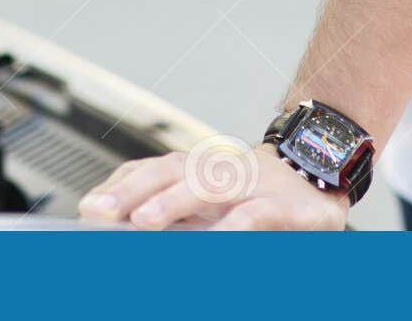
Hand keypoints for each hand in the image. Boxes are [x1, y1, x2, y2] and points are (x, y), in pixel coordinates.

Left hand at [77, 141, 349, 230]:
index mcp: (199, 169)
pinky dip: (234, 228)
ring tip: (144, 220)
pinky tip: (217, 241)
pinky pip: (255, 215)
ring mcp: (252, 184)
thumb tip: (124, 226)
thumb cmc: (260, 194)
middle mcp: (220, 170)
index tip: (88, 208)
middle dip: (133, 191)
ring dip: (173, 200)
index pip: (151, 169)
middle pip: (170, 170)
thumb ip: (175, 213)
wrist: (323, 172)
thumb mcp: (213, 202)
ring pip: (207, 185)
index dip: (120, 186)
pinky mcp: (284, 206)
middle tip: (101, 213)